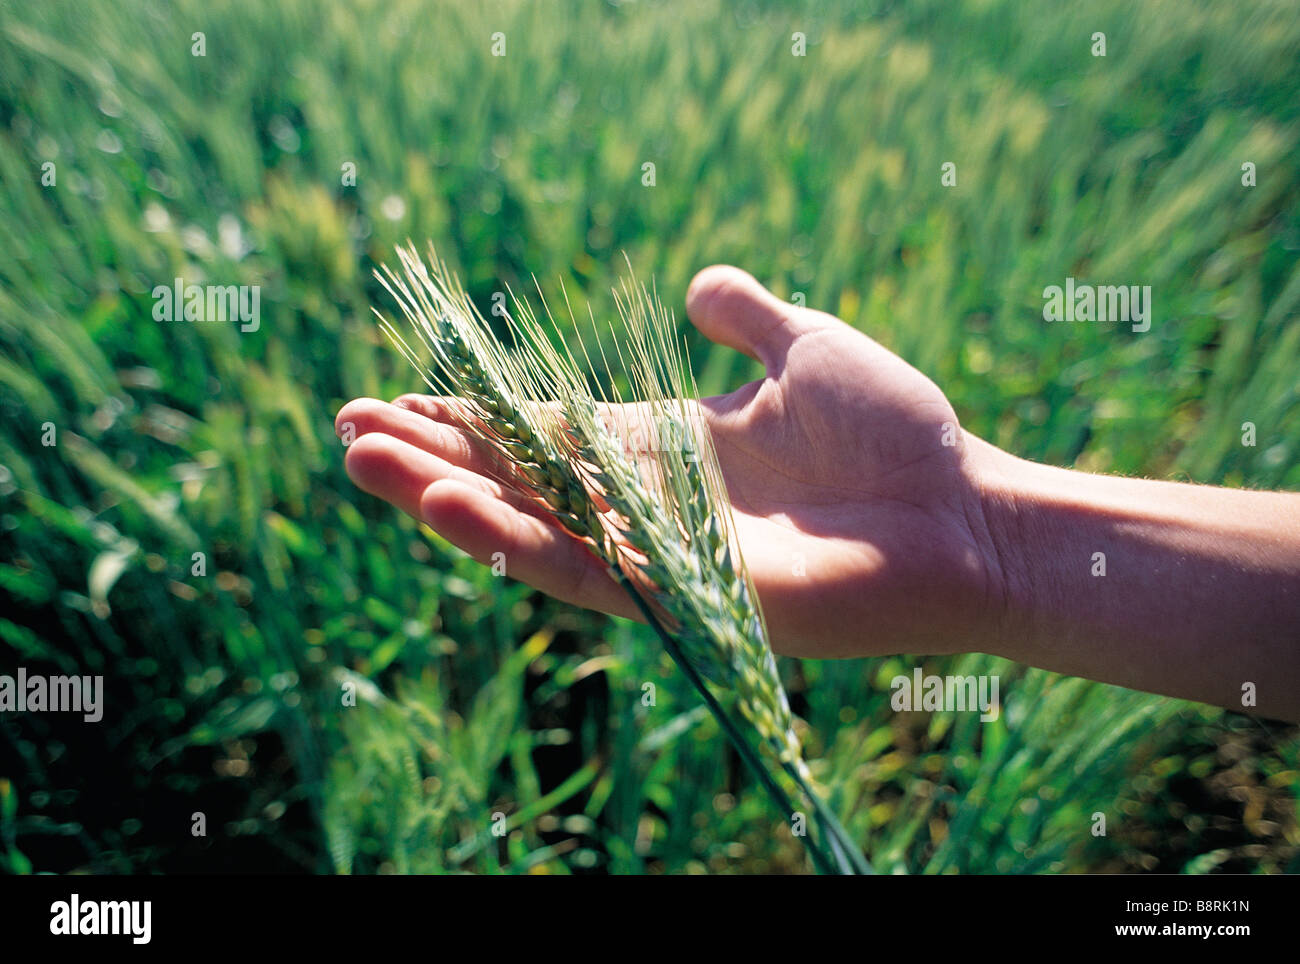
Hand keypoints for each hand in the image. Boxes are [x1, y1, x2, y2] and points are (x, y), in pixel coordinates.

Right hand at [336, 266, 1010, 659]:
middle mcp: (649, 504)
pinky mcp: (683, 594)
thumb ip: (749, 317)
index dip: (473, 417)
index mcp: (666, 447)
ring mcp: (661, 553)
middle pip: (518, 481)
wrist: (965, 514)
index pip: (545, 433)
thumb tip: (698, 284)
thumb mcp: (810, 347)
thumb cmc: (899, 433)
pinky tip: (448, 505)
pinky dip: (510, 538)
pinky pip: (582, 570)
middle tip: (347, 427)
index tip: (398, 393)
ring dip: (443, 496)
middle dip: (434, 455)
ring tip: (363, 459)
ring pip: (529, 528)